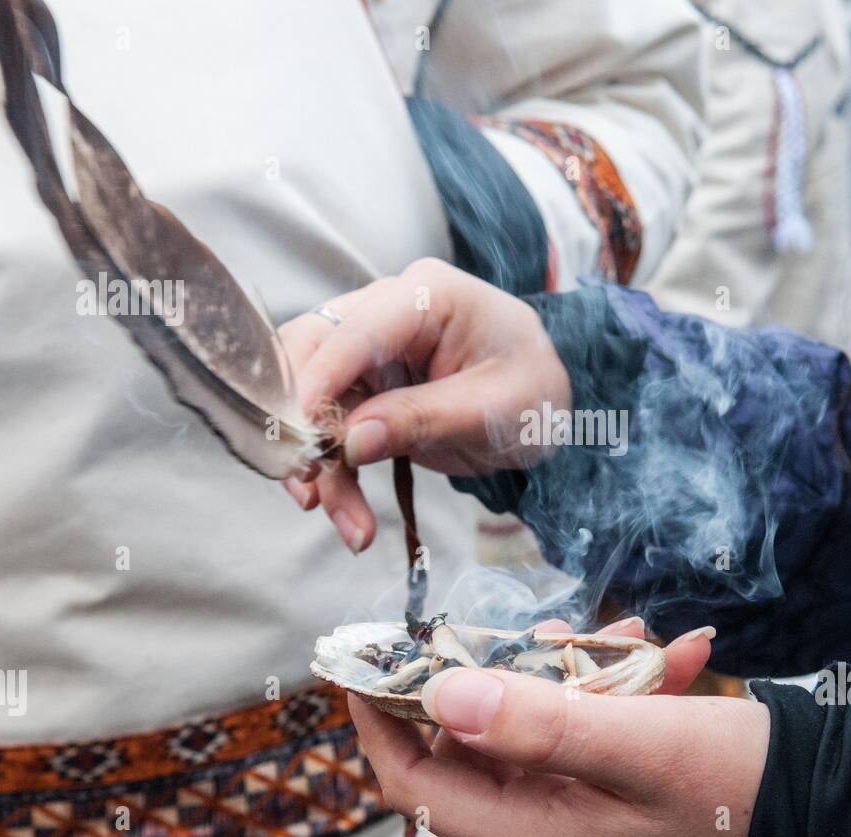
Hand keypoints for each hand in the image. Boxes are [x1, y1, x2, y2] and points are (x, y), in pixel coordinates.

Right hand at [278, 259, 570, 551]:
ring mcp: (369, 352)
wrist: (548, 407)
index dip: (320, 379)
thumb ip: (424, 418)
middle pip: (311, 354)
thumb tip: (351, 441)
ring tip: (349, 526)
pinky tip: (350, 521)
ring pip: (311, 401)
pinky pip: (329, 431)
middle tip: (307, 480)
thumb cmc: (534, 389)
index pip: (355, 330)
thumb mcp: (494, 408)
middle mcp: (385, 313)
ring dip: (319, 466)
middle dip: (302, 421)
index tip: (302, 431)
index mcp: (426, 296)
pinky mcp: (363, 390)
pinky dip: (334, 476)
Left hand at [348, 617, 769, 836]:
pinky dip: (618, 688)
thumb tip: (442, 695)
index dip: (383, 719)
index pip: (420, 783)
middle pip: (476, 745)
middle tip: (542, 629)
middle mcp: (546, 832)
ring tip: (630, 637)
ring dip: (574, 673)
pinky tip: (676, 658)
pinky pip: (588, 728)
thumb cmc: (737, 784)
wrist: (824, 800)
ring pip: (534, 725)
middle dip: (502, 675)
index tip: (366, 657)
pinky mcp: (611, 788)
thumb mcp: (642, 746)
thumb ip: (540, 724)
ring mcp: (579, 811)